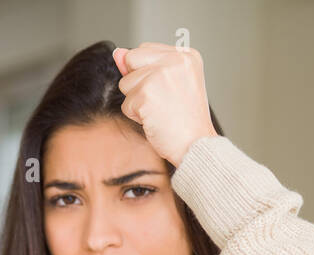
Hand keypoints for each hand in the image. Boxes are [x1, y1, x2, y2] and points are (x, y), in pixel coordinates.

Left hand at [113, 42, 217, 166]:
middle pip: (131, 60)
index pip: (144, 49)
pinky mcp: (147, 94)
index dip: (146, 73)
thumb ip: (144, 65)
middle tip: (161, 101)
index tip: (166, 90)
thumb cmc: (187, 120)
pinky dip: (136, 117)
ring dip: (136, 102)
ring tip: (159, 111)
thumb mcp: (172, 84)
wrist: (196, 145)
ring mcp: (160, 75)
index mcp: (185, 55)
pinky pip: (126, 104)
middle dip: (137, 83)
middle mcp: (174, 60)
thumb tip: (118, 53)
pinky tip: (155, 120)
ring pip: (125, 83)